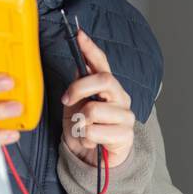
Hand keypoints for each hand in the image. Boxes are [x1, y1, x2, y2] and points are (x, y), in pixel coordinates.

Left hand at [61, 28, 133, 168]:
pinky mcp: (125, 134)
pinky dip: (85, 138)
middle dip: (79, 89)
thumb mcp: (76, 105)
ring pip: (94, 110)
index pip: (102, 63)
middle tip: (67, 100)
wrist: (94, 159)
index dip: (90, 48)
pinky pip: (94, 131)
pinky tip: (91, 141)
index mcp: (109, 87)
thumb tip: (78, 67)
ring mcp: (125, 115)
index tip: (79, 35)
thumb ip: (79, 86)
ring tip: (83, 129)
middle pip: (103, 80)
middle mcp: (121, 97)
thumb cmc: (86, 130)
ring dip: (81, 122)